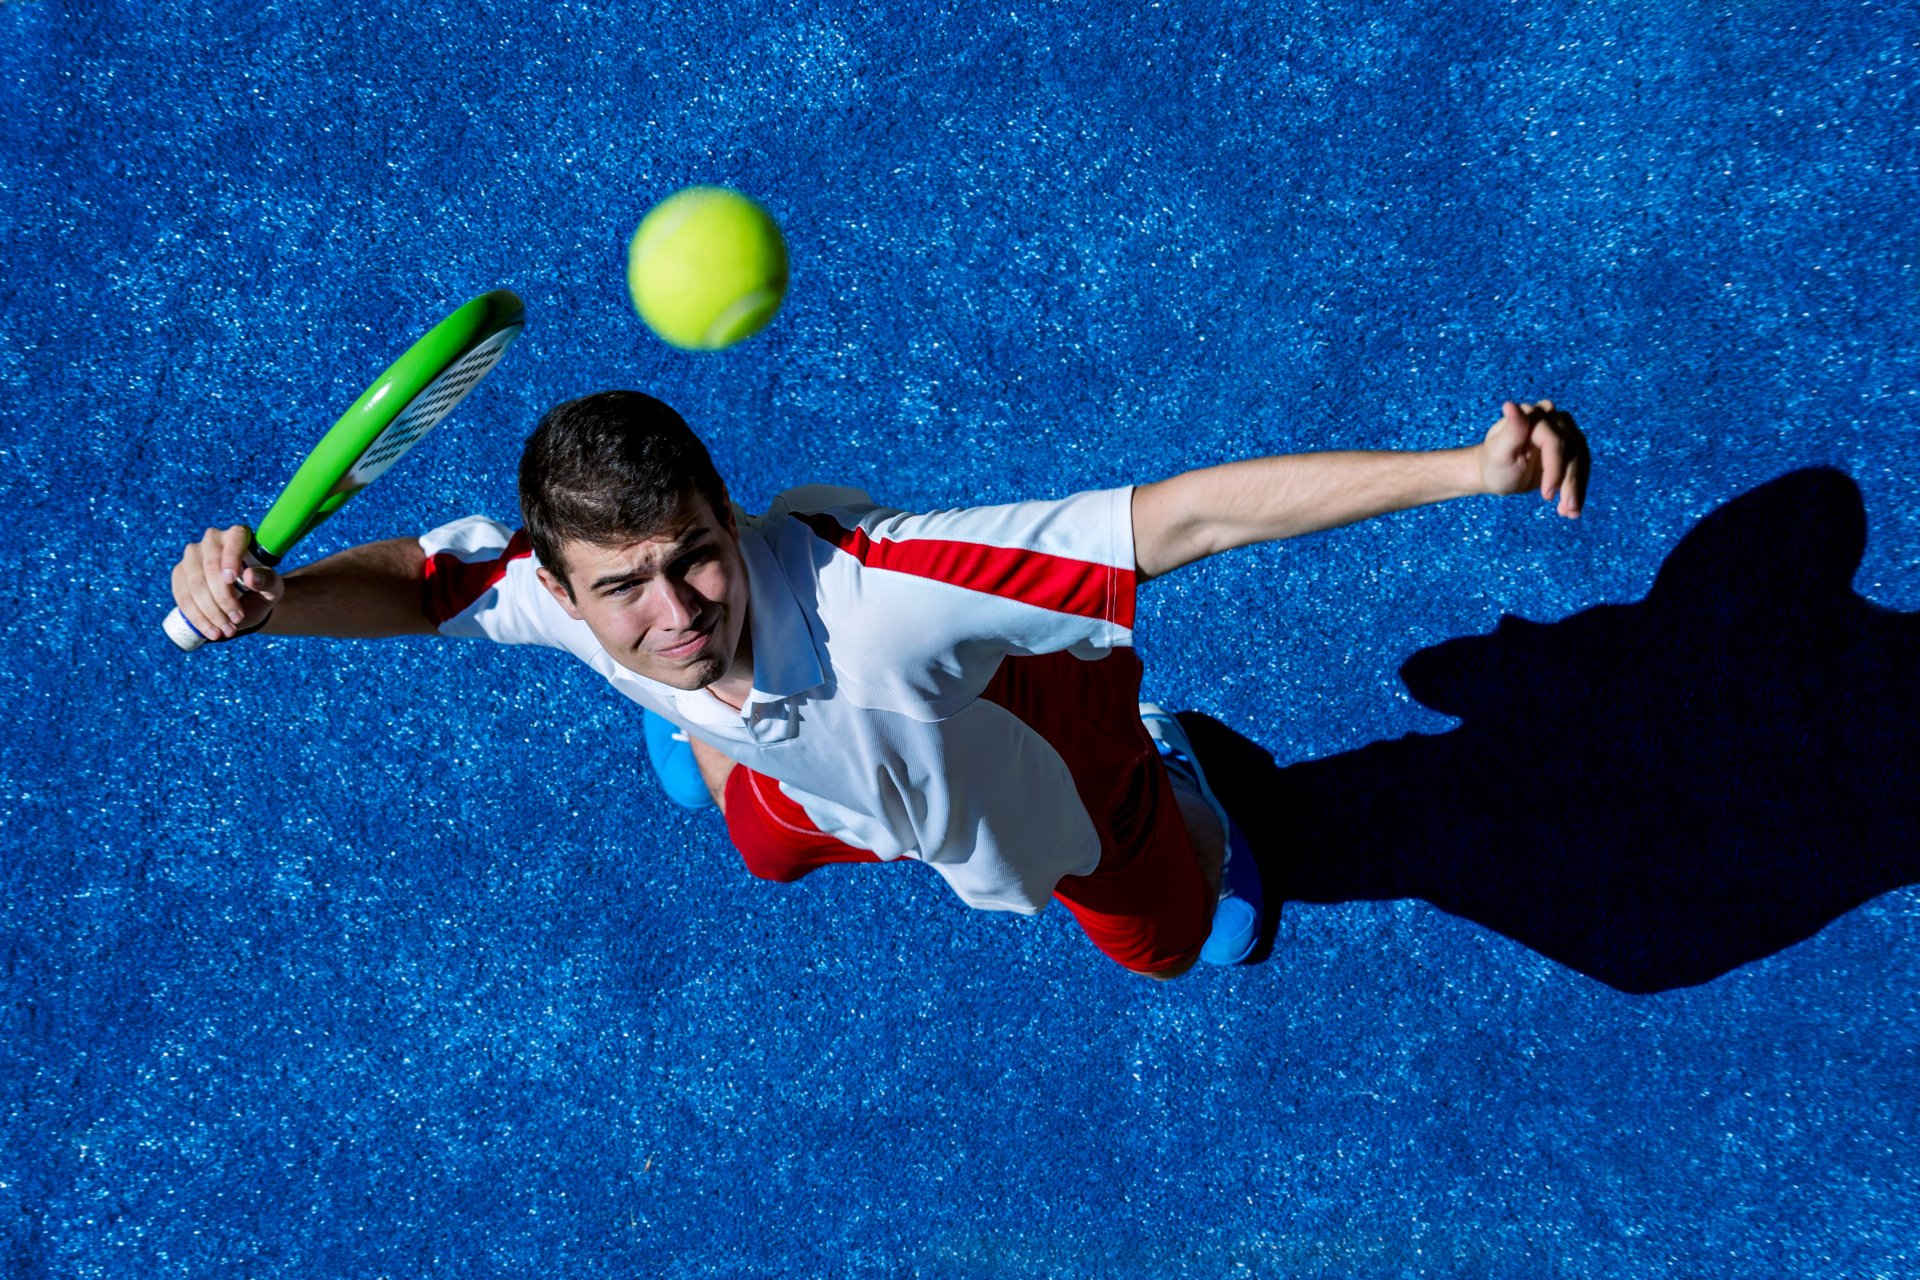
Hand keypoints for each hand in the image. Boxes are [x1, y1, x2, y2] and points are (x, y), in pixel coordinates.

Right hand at [170, 525, 284, 640]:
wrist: (247, 601)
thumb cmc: (262, 588)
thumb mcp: (273, 587)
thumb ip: (267, 580)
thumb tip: (251, 576)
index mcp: (238, 535)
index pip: (234, 540)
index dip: (230, 558)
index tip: (232, 580)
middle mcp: (212, 540)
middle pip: (210, 568)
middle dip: (222, 599)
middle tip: (237, 620)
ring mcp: (192, 556)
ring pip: (194, 585)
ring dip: (209, 612)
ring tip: (226, 630)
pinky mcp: (179, 574)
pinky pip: (182, 596)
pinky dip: (196, 616)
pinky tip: (210, 630)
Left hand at [1478, 399, 1587, 517]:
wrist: (1495, 472)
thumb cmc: (1494, 463)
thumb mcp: (1499, 451)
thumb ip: (1511, 430)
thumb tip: (1510, 405)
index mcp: (1531, 415)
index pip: (1555, 443)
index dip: (1554, 470)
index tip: (1547, 496)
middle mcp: (1551, 416)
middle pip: (1571, 451)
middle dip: (1570, 484)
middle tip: (1567, 510)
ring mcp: (1563, 428)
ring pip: (1581, 459)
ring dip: (1578, 488)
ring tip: (1570, 512)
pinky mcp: (1571, 443)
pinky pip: (1582, 464)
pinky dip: (1578, 486)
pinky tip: (1572, 507)